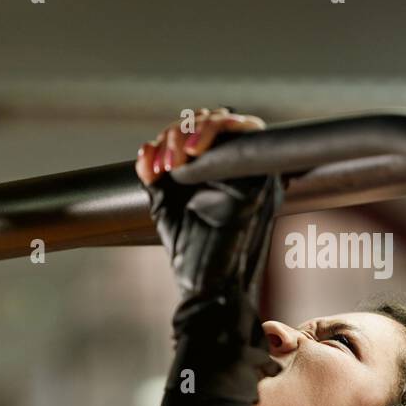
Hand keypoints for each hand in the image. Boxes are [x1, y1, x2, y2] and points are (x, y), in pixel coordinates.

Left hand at [135, 108, 281, 313]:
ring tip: (173, 163)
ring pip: (226, 120)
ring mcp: (252, 171)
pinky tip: (192, 154)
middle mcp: (238, 169)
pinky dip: (214, 133)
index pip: (200, 132)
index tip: (155, 167)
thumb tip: (145, 147)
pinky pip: (244, 134)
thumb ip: (155, 174)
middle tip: (165, 165)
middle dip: (179, 133)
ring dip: (192, 132)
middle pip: (211, 120)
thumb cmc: (192, 254)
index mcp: (217, 174)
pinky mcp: (260, 176)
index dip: (174, 136)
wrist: (207, 286)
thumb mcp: (164, 205)